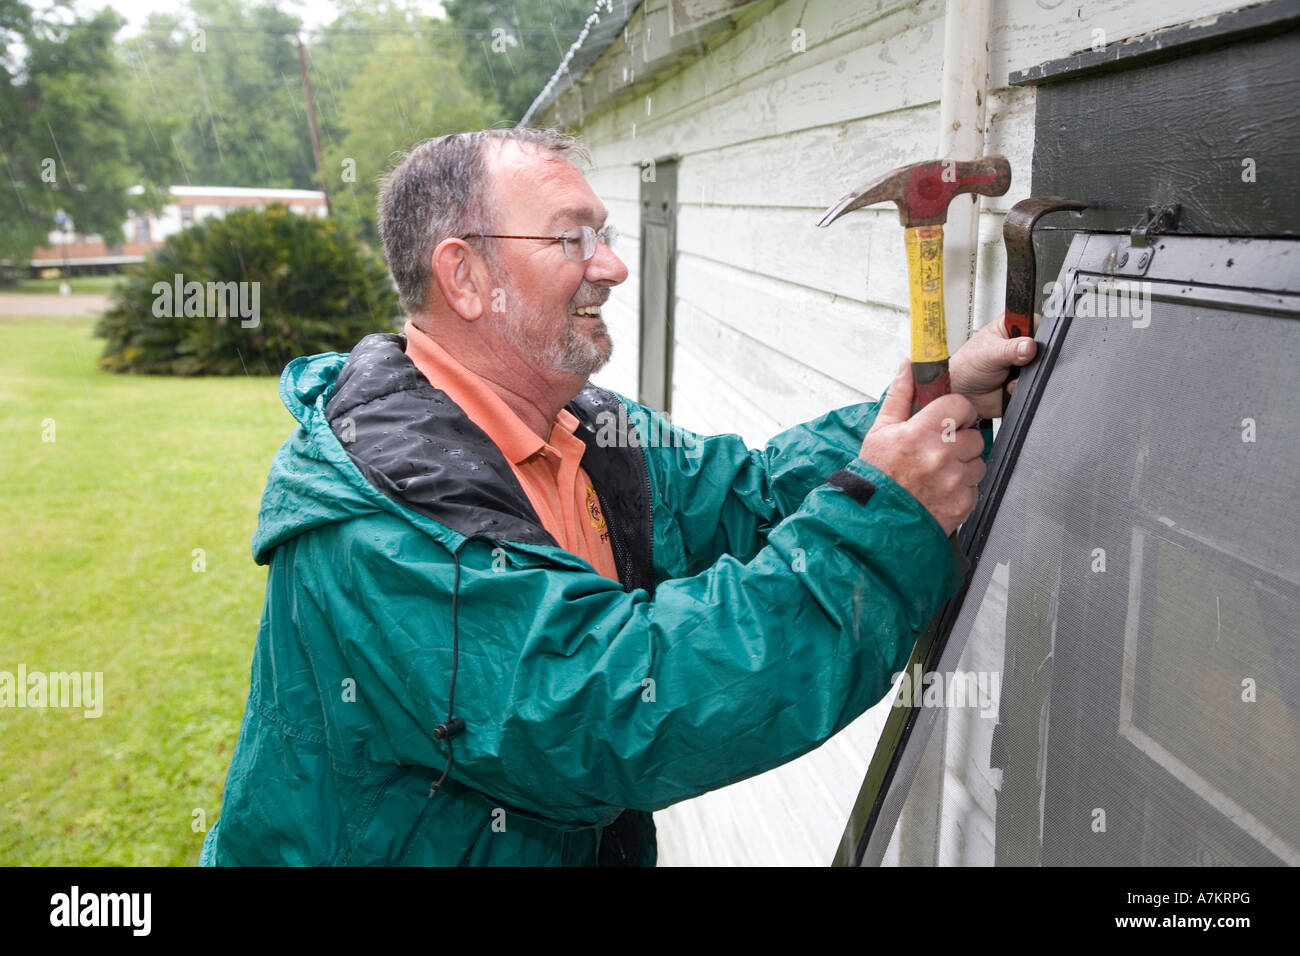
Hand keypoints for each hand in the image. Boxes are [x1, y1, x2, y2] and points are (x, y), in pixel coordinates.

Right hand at [859, 360, 986, 535]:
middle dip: (960, 441)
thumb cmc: (876, 477)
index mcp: (919, 433)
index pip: (960, 406)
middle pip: (974, 435)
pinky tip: (941, 491)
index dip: (957, 412)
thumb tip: (908, 366)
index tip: (950, 420)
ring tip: (939, 474)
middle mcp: (940, 456)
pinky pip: (975, 487)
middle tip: (939, 452)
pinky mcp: (963, 503)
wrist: (875, 521)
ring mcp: (954, 481)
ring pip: (978, 462)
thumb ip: (900, 396)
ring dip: (964, 466)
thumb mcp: (880, 431)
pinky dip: (962, 489)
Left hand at [949, 319, 1036, 418]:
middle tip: (1017, 362)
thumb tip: (1028, 346)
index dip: (1037, 332)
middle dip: (1033, 357)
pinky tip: (1009, 386)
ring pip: (1041, 366)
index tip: (1030, 343)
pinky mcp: (1026, 380)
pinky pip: (1035, 383)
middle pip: (1043, 345)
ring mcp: (1025, 363)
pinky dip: (1024, 387)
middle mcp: (1021, 343)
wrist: (963, 394)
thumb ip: (1009, 349)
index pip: (1035, 321)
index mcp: (1012, 326)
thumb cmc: (967, 366)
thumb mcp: (987, 353)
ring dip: (1027, 374)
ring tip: (1008, 375)